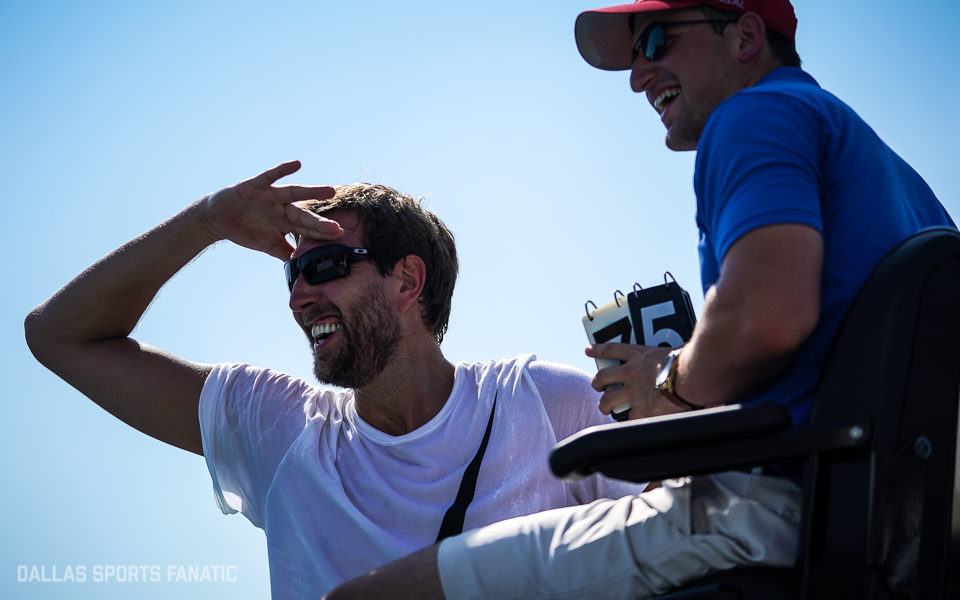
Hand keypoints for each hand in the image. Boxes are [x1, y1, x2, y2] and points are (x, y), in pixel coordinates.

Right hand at [199, 160, 341, 259]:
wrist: (217, 219)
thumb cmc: (245, 231)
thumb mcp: (267, 245)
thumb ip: (285, 253)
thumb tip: (302, 269)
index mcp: (286, 222)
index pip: (307, 229)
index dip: (322, 233)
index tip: (340, 235)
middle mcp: (282, 208)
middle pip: (304, 215)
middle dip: (319, 222)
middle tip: (337, 226)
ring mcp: (270, 196)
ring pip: (294, 193)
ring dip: (312, 192)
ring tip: (330, 190)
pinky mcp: (255, 186)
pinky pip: (270, 176)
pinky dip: (282, 170)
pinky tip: (296, 164)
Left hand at [586, 343, 680, 419]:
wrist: (690, 376)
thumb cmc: (689, 361)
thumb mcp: (674, 351)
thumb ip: (670, 356)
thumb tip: (682, 355)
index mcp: (640, 356)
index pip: (612, 350)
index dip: (598, 350)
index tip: (589, 350)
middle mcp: (631, 373)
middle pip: (602, 376)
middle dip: (597, 382)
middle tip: (597, 385)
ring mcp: (633, 392)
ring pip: (608, 400)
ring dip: (604, 405)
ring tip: (605, 408)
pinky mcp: (641, 410)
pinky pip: (627, 419)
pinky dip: (627, 421)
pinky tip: (626, 425)